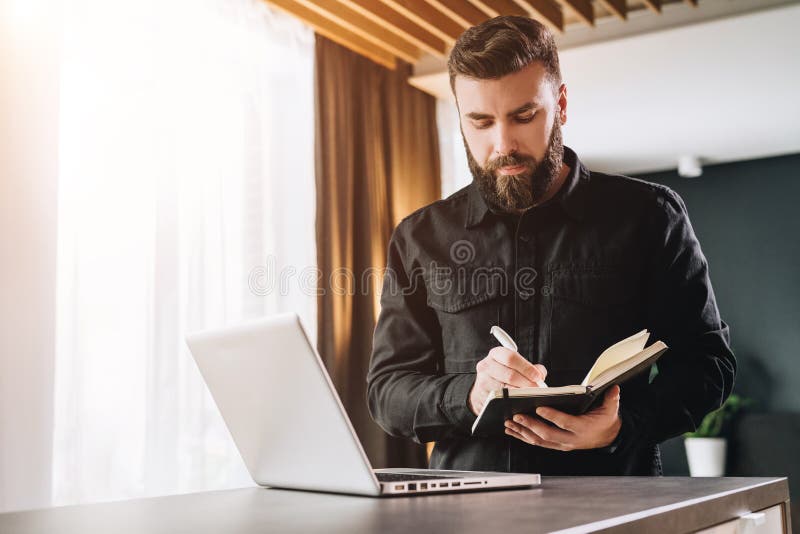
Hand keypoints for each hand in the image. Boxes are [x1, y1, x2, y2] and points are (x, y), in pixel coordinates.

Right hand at [468, 347, 547, 415]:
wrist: (484, 389)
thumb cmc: (503, 375)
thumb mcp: (514, 366)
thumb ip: (530, 367)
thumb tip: (540, 374)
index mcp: (496, 354)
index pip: (511, 357)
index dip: (526, 367)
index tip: (537, 376)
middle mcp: (486, 366)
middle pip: (510, 375)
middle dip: (527, 383)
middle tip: (538, 390)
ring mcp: (483, 381)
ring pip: (506, 389)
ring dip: (521, 394)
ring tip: (531, 396)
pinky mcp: (482, 396)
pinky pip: (500, 400)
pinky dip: (512, 402)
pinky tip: (520, 402)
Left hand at [504, 385, 621, 450]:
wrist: (607, 437)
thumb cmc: (605, 421)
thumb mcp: (611, 409)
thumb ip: (611, 398)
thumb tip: (613, 387)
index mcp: (582, 428)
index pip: (565, 422)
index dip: (552, 416)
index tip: (539, 407)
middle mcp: (570, 439)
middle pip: (547, 434)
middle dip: (530, 425)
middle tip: (517, 415)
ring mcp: (562, 444)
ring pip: (539, 440)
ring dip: (523, 432)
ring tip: (509, 423)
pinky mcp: (556, 445)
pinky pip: (537, 443)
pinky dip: (523, 437)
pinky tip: (512, 431)